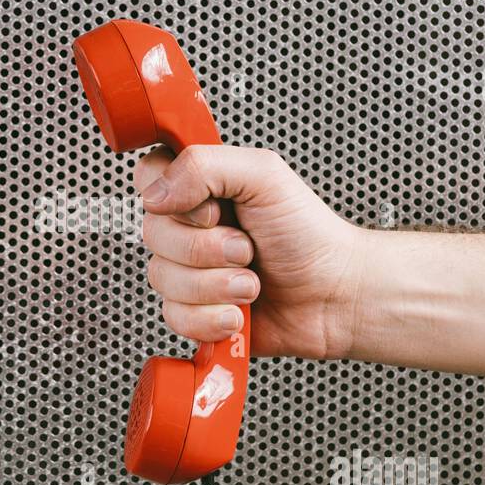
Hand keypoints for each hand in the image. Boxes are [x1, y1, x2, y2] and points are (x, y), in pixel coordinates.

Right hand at [134, 145, 367, 358]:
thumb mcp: (264, 176)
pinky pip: (175, 318)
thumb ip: (204, 166)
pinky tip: (241, 312)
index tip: (212, 209)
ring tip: (251, 282)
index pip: (148, 178)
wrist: (336, 296)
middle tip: (246, 248)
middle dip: (207, 249)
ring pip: (162, 280)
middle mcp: (190, 228)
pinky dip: (214, 318)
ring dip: (216, 286)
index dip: (172, 197)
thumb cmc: (310, 235)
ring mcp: (190, 272)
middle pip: (152, 235)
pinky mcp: (195, 313)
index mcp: (201, 188)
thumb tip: (155, 193)